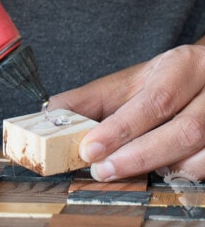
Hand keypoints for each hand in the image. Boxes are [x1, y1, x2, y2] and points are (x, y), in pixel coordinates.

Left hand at [49, 41, 204, 180]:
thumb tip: (50, 115)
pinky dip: (185, 173)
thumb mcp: (125, 83)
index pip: (154, 100)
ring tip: (131, 167)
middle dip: (138, 156)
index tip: (89, 149)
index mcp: (182, 66)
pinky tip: (163, 168)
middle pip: (184, 131)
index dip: (121, 129)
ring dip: (163, 167)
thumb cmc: (161, 83)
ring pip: (202, 155)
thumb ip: (88, 100)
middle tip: (102, 170)